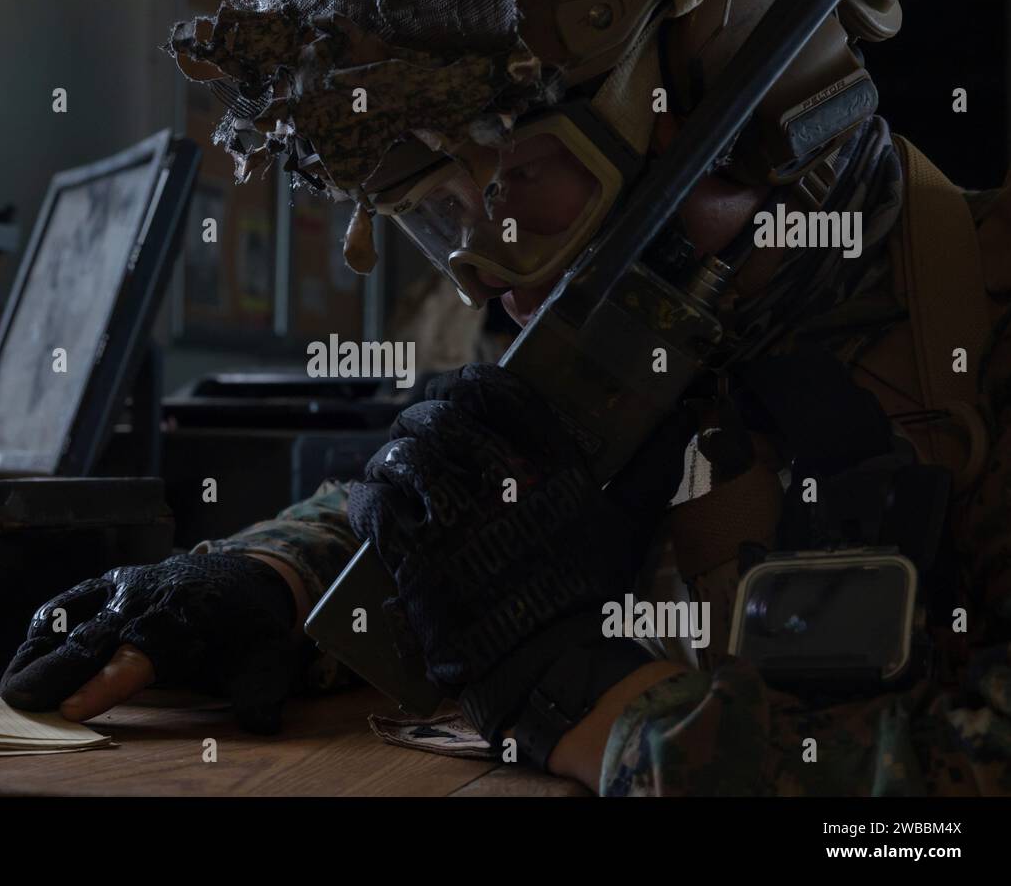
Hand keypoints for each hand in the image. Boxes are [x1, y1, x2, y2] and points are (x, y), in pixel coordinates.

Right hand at [0, 553, 304, 733]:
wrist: (241, 576)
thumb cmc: (248, 628)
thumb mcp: (267, 660)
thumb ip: (261, 693)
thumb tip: (263, 723)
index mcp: (182, 624)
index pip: (139, 657)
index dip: (106, 684)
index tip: (72, 709)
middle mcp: (145, 602)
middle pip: (91, 640)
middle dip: (54, 671)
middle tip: (18, 703)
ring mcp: (121, 588)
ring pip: (68, 617)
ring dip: (36, 651)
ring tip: (9, 689)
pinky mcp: (105, 585)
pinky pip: (65, 605)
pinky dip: (40, 630)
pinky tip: (23, 659)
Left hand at [347, 364, 650, 745]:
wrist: (553, 668)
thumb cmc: (590, 595)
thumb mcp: (629, 523)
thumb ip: (650, 465)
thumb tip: (687, 417)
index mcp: (547, 462)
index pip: (495, 390)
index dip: (465, 383)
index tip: (454, 394)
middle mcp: (499, 478)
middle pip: (439, 416)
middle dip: (419, 418)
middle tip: (413, 434)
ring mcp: (453, 514)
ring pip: (400, 455)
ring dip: (388, 458)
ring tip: (388, 472)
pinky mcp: (415, 554)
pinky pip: (373, 503)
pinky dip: (364, 498)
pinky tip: (369, 504)